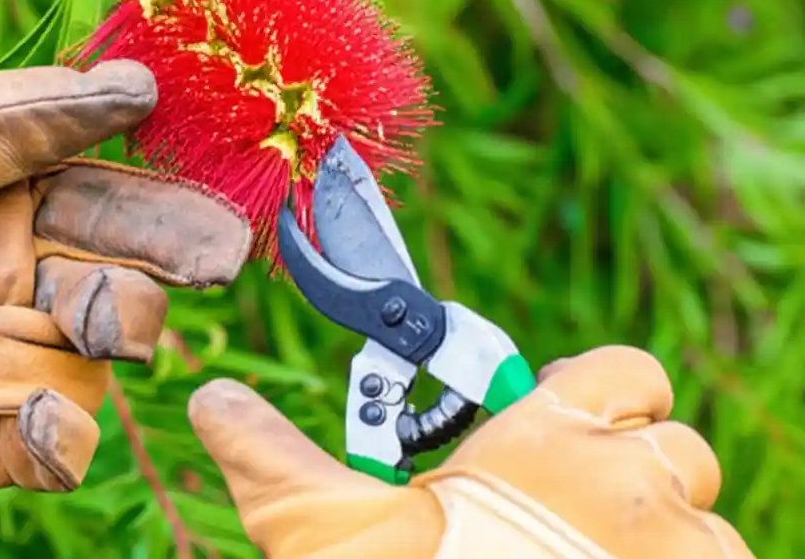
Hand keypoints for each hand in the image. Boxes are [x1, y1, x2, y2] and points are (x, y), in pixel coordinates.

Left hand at [0, 60, 250, 490]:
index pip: (124, 220)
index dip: (176, 230)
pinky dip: (60, 444)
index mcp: (21, 212)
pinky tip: (32, 422)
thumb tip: (142, 85)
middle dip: (120, 305)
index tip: (222, 244)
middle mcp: (21, 287)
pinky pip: (55, 457)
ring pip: (89, 378)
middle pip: (127, 307)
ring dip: (40, 363)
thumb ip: (36, 116)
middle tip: (78, 298)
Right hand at [188, 346, 751, 557]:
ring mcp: (678, 553)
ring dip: (657, 529)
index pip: (622, 370)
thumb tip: (212, 399)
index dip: (591, 392)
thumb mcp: (322, 530)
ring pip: (698, 515)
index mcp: (549, 440)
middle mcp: (633, 485)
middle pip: (669, 438)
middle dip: (628, 462)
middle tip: (565, 504)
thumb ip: (270, 454)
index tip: (551, 422)